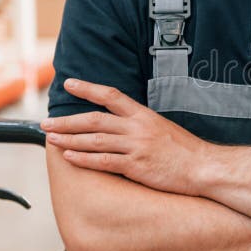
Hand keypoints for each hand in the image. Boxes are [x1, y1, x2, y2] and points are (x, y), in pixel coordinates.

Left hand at [42, 79, 208, 196]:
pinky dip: (83, 158)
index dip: (88, 88)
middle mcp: (138, 128)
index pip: (111, 95)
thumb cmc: (186, 150)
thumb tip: (121, 124)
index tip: (70, 83)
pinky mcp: (136, 166)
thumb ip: (141, 125)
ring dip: (69, 138)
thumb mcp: (164, 128)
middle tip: (47, 122)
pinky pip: (103, 161)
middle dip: (68, 120)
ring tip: (51, 138)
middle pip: (95, 119)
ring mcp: (136, 147)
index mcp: (144, 115)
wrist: (204, 167)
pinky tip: (69, 156)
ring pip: (95, 139)